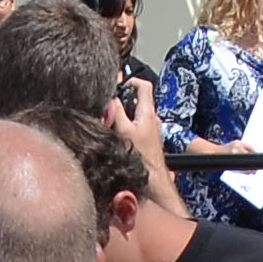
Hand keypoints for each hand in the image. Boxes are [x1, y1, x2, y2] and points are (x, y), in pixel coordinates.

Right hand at [113, 81, 175, 203]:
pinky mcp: (147, 140)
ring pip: (135, 114)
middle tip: (110, 104)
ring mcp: (150, 129)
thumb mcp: (123, 131)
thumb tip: (110, 99)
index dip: (131, 80)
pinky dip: (125, 127)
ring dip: (123, 115)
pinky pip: (135, 126)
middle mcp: (152, 119)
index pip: (143, 85)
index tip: (120, 83)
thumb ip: (116, 113)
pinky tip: (116, 136)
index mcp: (148, 112)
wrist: (152, 180)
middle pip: (137, 100)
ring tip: (111, 121)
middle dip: (122, 100)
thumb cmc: (142, 159)